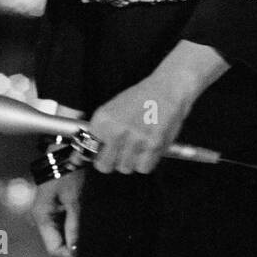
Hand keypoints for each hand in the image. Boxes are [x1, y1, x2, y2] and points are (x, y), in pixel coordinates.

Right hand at [33, 169, 82, 256]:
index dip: (69, 252)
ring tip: (84, 222)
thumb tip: (75, 249)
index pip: (53, 248)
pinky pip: (60, 222)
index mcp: (41, 216)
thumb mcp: (73, 200)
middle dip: (71, 242)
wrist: (64, 152)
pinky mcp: (52, 207)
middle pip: (56, 241)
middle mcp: (40, 217)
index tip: (84, 248)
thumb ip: (73, 225)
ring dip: (72, 232)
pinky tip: (80, 216)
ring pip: (59, 233)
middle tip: (87, 235)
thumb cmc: (68, 173)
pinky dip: (71, 223)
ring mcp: (45, 212)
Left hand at [89, 41, 228, 176]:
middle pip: (104, 165)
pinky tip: (149, 148)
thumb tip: (90, 153)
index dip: (93, 154)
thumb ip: (102, 131)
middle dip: (110, 162)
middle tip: (118, 155)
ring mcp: (135, 138)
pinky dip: (146, 162)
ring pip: (125, 168)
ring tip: (138, 146)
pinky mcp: (153, 144)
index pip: (89, 149)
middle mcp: (116, 129)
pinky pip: (144, 168)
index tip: (95, 156)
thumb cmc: (141, 98)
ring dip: (130, 161)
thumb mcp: (114, 108)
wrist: (167, 88)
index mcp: (103, 118)